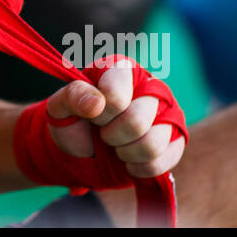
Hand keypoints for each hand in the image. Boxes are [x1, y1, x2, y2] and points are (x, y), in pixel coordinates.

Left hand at [43, 58, 186, 178]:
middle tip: (102, 132)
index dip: (100, 113)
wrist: (83, 149)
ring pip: (152, 144)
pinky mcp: (175, 140)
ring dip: (125, 152)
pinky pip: (160, 162)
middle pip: (137, 121)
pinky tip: (127, 158)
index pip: (116, 94)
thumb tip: (97, 102)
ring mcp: (167, 113)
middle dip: (111, 135)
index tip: (92, 114)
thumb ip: (72, 96)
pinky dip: (137, 166)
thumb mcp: (61, 107)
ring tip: (115, 145)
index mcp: (121, 69)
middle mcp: (151, 86)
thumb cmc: (75, 121)